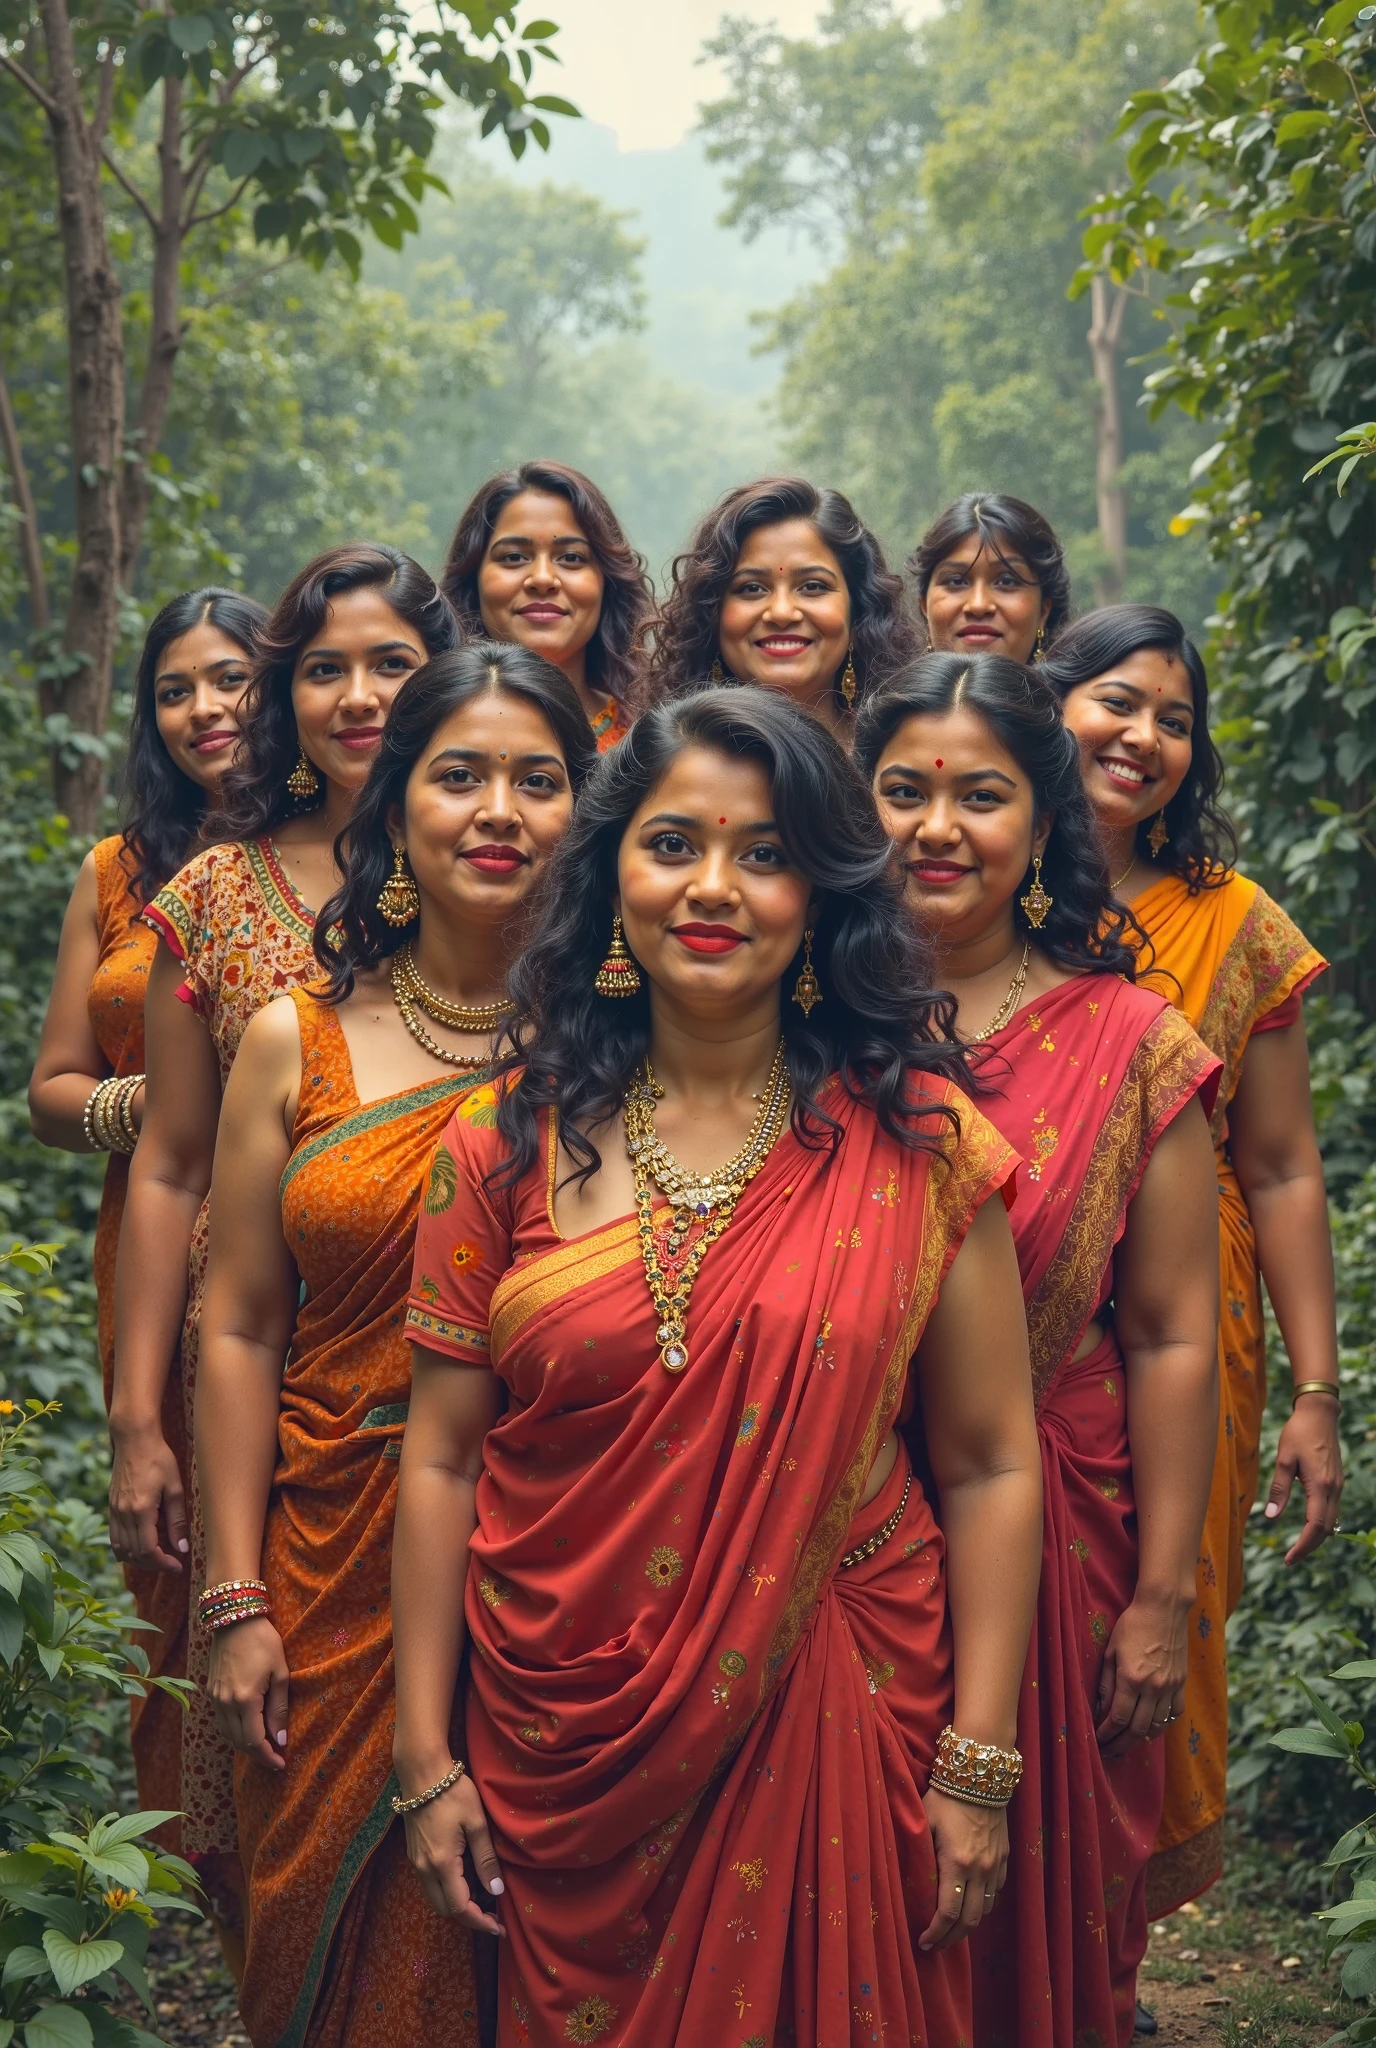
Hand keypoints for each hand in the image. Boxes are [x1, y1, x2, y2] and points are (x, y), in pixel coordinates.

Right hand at [107, 1424, 187, 1572]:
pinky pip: (115, 1538)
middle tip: (172, 1564)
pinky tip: (140, 1548)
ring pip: (121, 1549)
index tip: (178, 1566)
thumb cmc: (159, 1458)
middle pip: (134, 1554)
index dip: (163, 1563)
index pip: (148, 1550)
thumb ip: (177, 1519)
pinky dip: (126, 1549)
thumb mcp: (175, 1487)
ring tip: (158, 1559)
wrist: (134, 1439)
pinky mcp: (111, 1506)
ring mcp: (114, 1510)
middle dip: (153, 1564)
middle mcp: (123, 1513)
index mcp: (141, 1510)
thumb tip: (181, 1548)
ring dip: (139, 1560)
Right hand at [208, 1616, 288, 1770]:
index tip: (282, 1765)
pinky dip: (235, 1731)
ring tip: (264, 1747)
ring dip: (245, 1745)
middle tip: (276, 1759)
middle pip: (239, 1743)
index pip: (255, 1742)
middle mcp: (225, 1704)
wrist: (234, 1618)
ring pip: (228, 1735)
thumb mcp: (280, 1673)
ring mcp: (215, 1698)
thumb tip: (281, 1739)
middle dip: (258, 1755)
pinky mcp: (212, 1691)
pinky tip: (248, 1728)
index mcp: (245, 1700)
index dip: (268, 1757)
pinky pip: (221, 1721)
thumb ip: (279, 1709)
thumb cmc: (263, 1642)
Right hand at [401, 1769, 504, 1936]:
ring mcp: (416, 1862)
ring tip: (481, 1901)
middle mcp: (424, 1869)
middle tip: (492, 1916)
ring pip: (434, 1899)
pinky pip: (429, 1885)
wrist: (422, 1772)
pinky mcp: (413, 1854)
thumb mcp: (476, 1823)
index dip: (480, 1922)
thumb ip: (486, 1859)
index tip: (499, 1928)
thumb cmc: (453, 1792)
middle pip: (444, 1910)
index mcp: (442, 1864)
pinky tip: (464, 1881)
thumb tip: (496, 1891)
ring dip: (456, 1906)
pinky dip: (446, 1892)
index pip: (460, 1907)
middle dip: (468, 1918)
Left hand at [918, 1786, 1007, 1949]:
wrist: (979, 1776)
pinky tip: (970, 1904)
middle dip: (951, 1939)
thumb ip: (920, 1855)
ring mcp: (995, 1865)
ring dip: (968, 1925)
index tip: (923, 1942)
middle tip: (936, 1945)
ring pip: (985, 1910)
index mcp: (956, 1863)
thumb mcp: (924, 1823)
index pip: (947, 1914)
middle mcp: (980, 1870)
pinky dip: (983, 1905)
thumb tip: (910, 1884)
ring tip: (951, 1930)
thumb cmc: (945, 1798)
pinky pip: (996, 1892)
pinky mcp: (1005, 1858)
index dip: (935, 1934)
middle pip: (969, 1921)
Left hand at [1095, 1591, 1187, 1756]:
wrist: (1164, 1608)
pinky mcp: (1181, 1683)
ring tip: (1126, 1743)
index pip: (1117, 1719)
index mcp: (1132, 1679)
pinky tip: (1150, 1728)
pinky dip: (1162, 1725)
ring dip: (1140, 1739)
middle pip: (1137, 1729)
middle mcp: (1153, 1688)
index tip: (1096, 1741)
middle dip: (1120, 1744)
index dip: (1106, 1734)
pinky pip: (1174, 1714)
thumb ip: (1106, 1682)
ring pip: (1157, 1726)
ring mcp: (1170, 1687)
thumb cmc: (1132, 1624)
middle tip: (1108, 1751)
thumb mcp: (1111, 1651)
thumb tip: (1100, 1709)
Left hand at [1266, 1396, 1343, 1564]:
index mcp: (1320, 1485)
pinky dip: (1322, 1523)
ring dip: (1317, 1537)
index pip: (1316, 1526)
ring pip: (1332, 1521)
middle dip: (1310, 1546)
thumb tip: (1270, 1516)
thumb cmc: (1298, 1432)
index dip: (1303, 1546)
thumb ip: (1278, 1489)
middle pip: (1327, 1529)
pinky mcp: (1337, 1481)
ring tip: (1298, 1547)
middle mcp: (1334, 1488)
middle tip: (1291, 1558)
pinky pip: (1332, 1510)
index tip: (1289, 1559)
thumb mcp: (1283, 1459)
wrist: (1319, 1413)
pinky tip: (1310, 1526)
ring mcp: (1338, 1485)